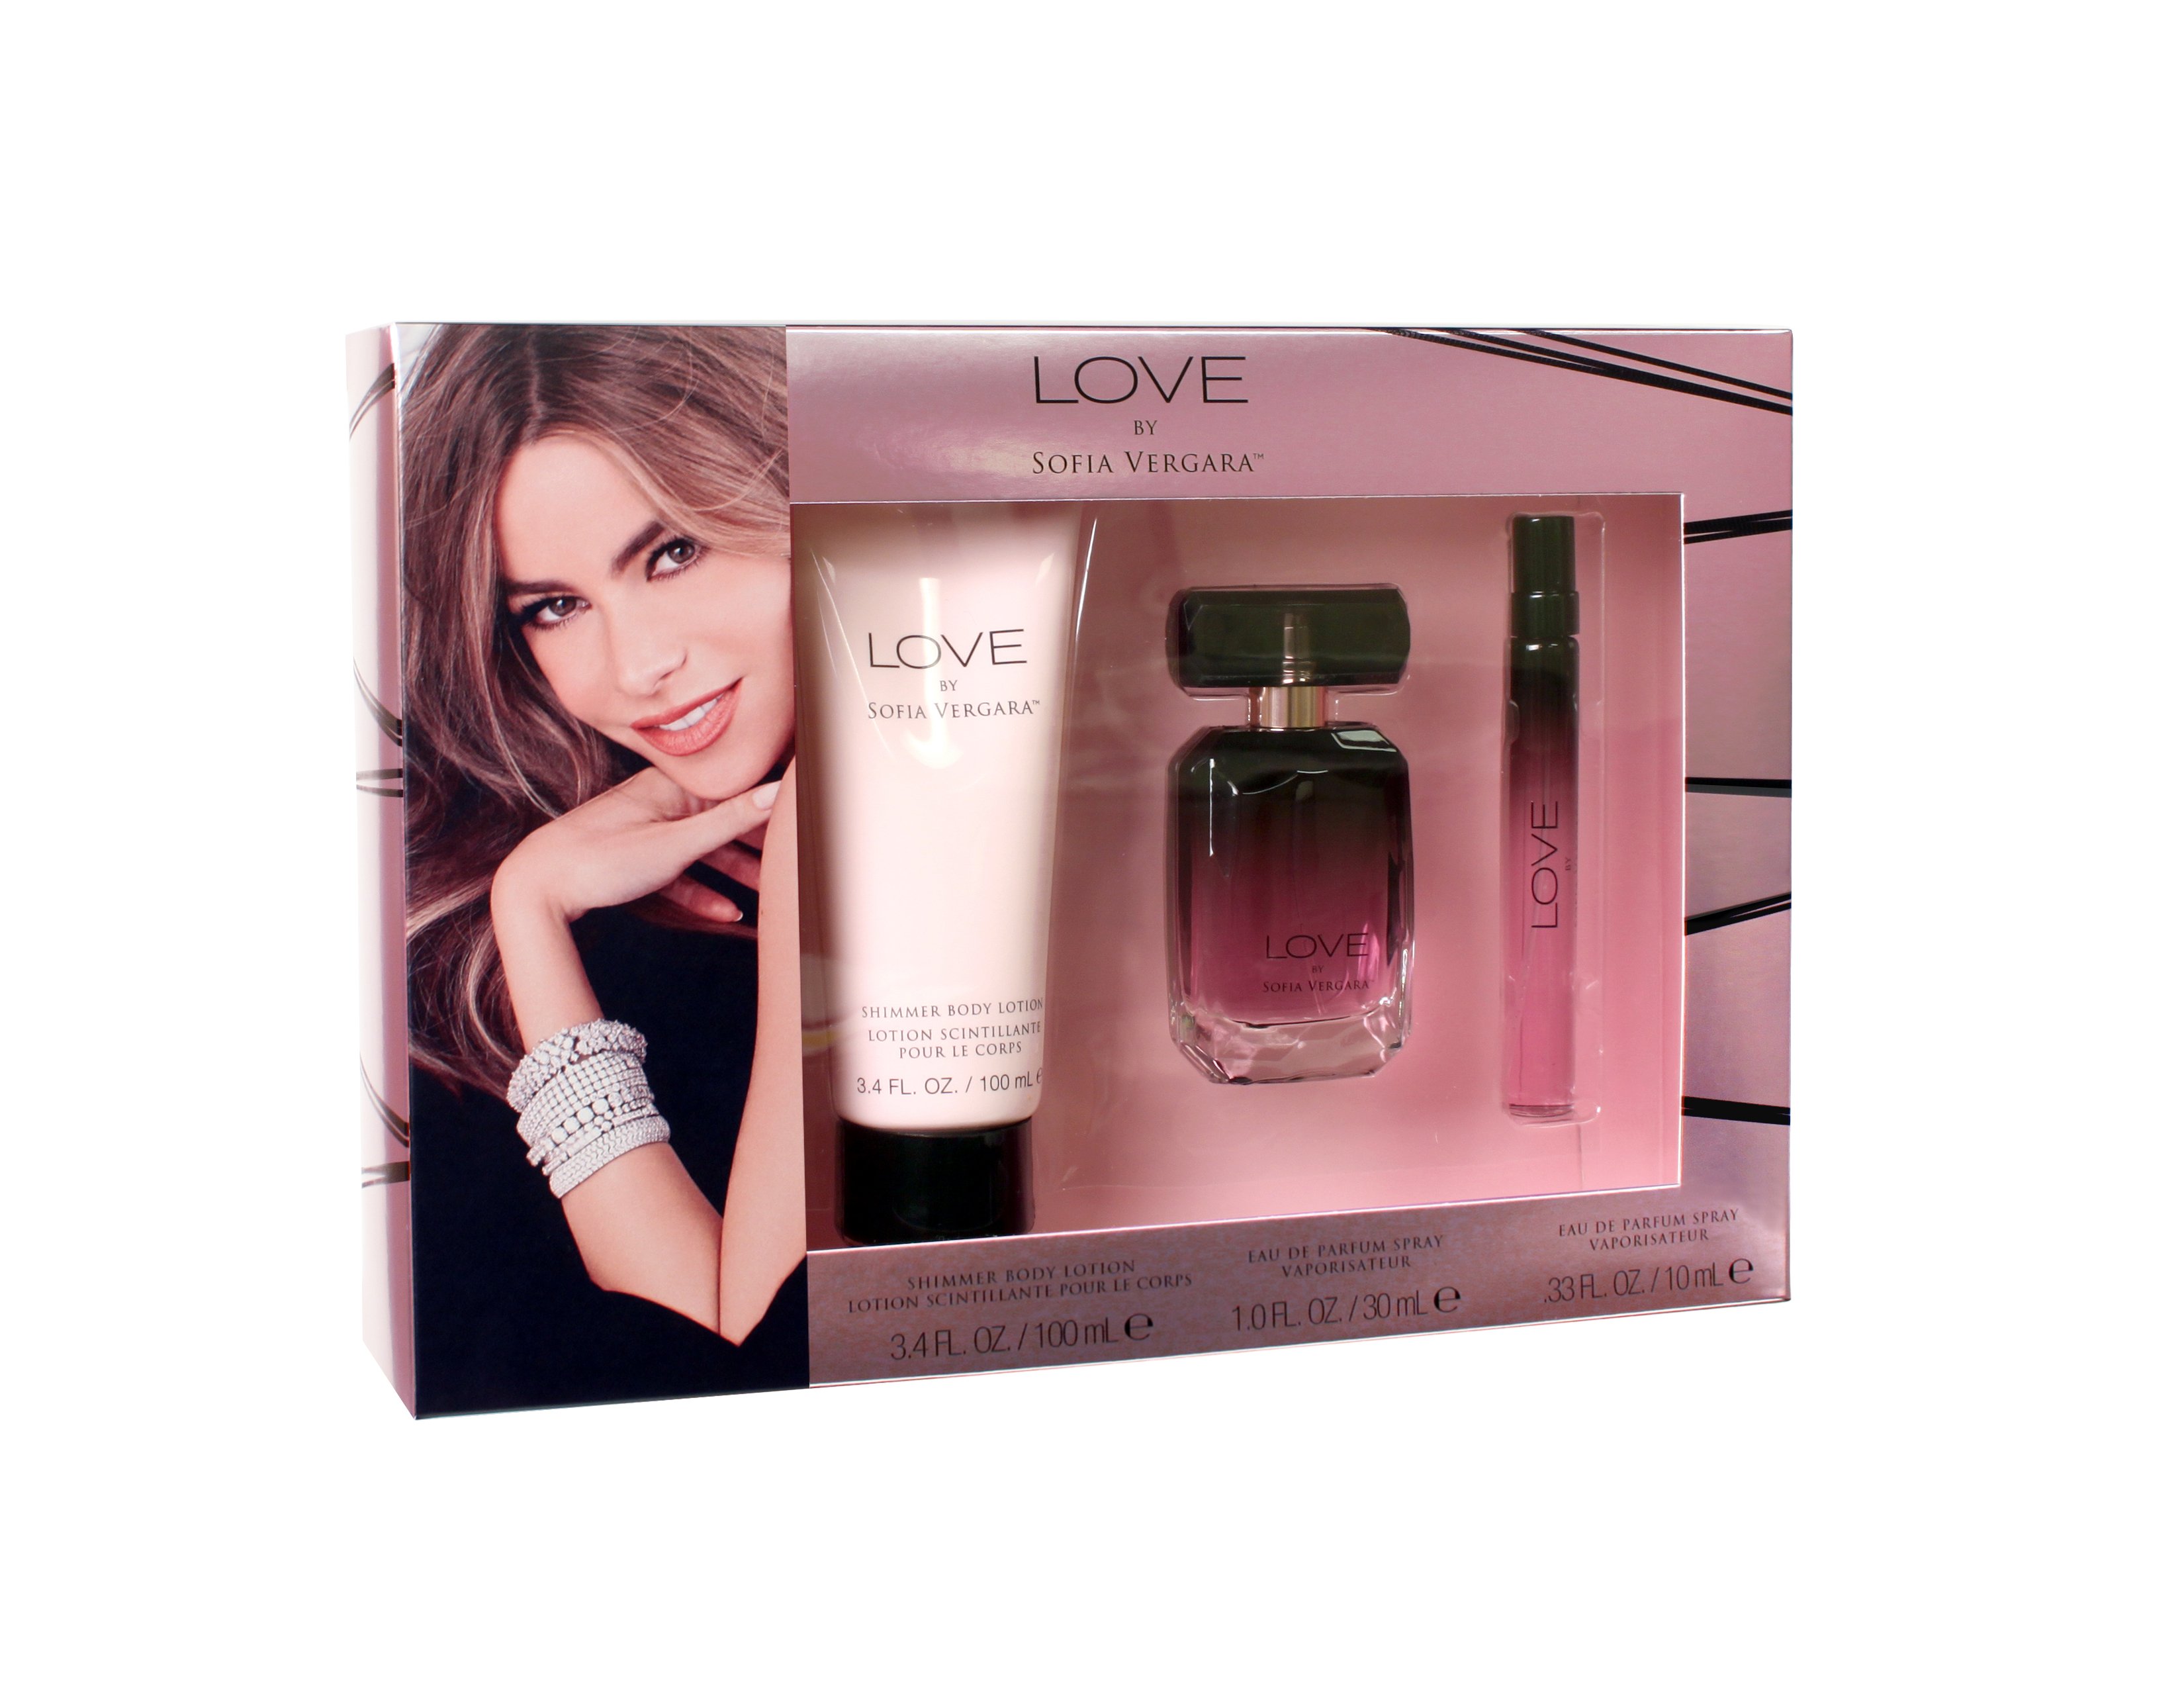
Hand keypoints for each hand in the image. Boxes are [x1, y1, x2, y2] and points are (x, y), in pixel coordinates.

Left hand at [493, 767, 781, 931]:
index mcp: (673, 787)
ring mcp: (649, 830)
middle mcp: (662, 802)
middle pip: (725, 818)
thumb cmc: (600, 858)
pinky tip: (726, 913)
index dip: (772, 797)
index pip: (736, 786)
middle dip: (762, 839)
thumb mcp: (676, 843)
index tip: (806, 808)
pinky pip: (681, 872)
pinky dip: (704, 890)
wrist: (536, 886)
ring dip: (738, 871)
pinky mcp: (636, 859)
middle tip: (797, 855)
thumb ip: (730, 820)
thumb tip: (778, 792)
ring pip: (705, 848)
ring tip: (770, 893)